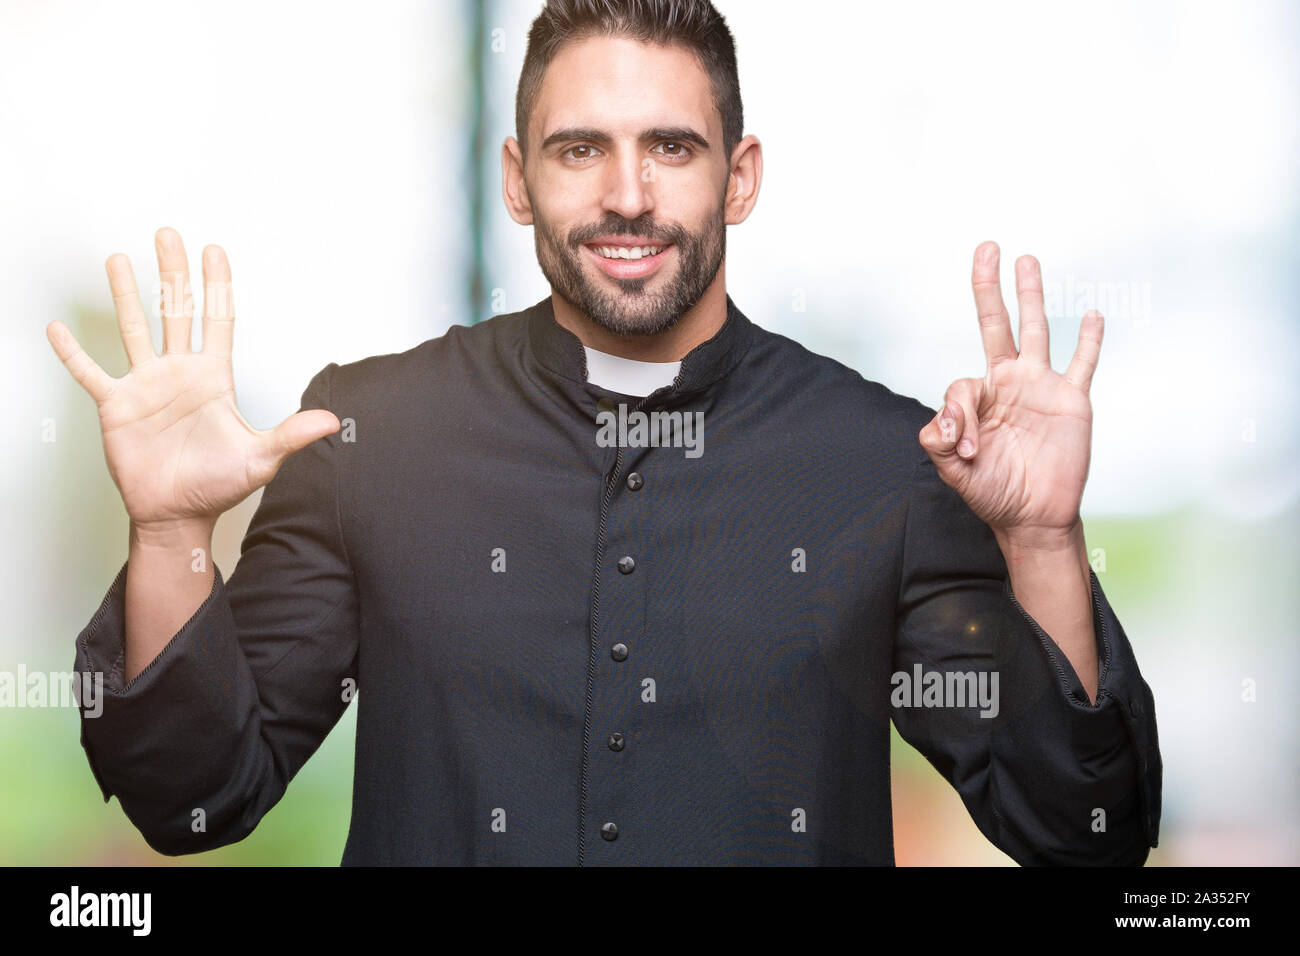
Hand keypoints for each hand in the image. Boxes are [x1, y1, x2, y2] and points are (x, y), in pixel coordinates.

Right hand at [46, 227, 339, 530]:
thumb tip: (331, 420)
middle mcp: (179, 374)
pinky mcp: (116, 406)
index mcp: (214, 378)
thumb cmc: (218, 487)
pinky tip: (58, 329)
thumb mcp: (261, 459)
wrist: (178, 515)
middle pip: (176, 311)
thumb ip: (292, 434)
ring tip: (118, 259)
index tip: (214, 249)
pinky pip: (89, 373)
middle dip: (173, 272)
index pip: (217, 320)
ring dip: (126, 294)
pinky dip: (72, 353)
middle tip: (168, 232)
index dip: (217, 285)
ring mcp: (146, 387)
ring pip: (133, 329)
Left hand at [918, 241, 1102, 549]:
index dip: (960, 419)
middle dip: (988, 288)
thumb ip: (939, 444)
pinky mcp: (1072, 401)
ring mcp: (1041, 388)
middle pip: (996, 325)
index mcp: (978, 399)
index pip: (960, 388)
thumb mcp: (953, 473)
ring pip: (1036, 331)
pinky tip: (1092, 314)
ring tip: (1026, 260)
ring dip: (1031, 296)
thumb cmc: (993, 492)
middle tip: (986, 249)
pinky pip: (1082, 364)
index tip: (968, 451)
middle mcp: (1008, 384)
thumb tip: (945, 423)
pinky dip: (1089, 341)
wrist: (1033, 518)